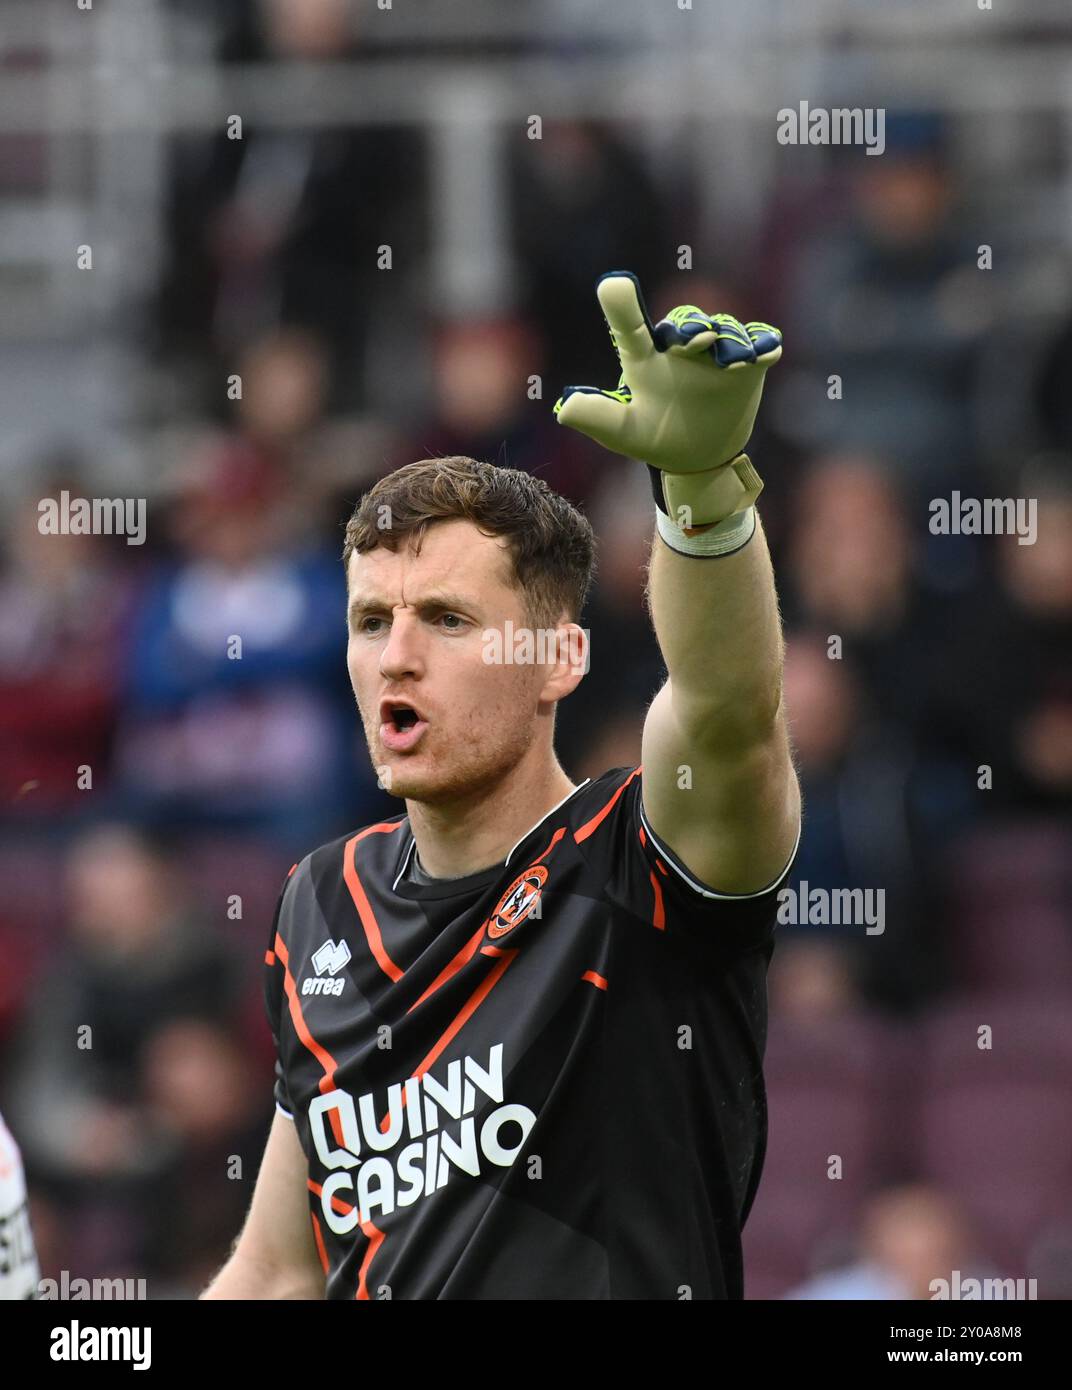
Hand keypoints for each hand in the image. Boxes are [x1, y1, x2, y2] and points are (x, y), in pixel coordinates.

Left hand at [554, 272, 781, 527]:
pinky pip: (759, 343)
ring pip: (725, 331)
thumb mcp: (624, 433)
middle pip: (686, 322)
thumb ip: (598, 417)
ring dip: (730, 340)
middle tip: (698, 340)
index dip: (621, 307)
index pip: (630, 328)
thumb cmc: (655, 438)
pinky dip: (762, 345)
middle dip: (692, 327)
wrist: (700, 457)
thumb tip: (563, 409)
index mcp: (645, 359)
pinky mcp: (749, 363)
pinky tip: (764, 354)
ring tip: (734, 361)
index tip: (612, 285)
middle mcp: (680, 347)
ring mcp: (716, 352)